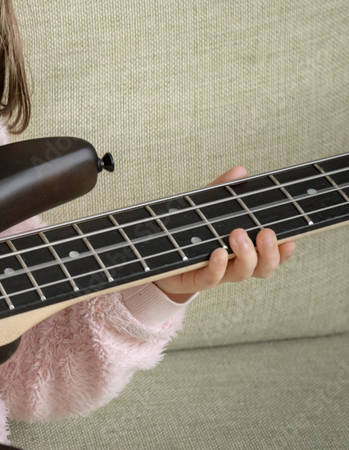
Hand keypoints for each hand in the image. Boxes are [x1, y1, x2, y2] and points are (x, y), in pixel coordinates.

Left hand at [154, 166, 295, 302]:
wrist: (159, 254)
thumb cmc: (190, 231)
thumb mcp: (207, 207)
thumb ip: (223, 190)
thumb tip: (240, 171)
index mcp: (244, 249)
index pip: (272, 255)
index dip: (283, 251)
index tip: (290, 239)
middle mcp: (235, 264)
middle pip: (263, 267)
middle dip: (268, 252)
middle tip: (265, 233)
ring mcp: (218, 273)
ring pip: (242, 273)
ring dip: (246, 255)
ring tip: (239, 234)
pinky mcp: (196, 279)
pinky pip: (212, 278)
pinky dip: (218, 267)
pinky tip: (219, 253)